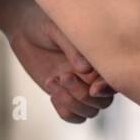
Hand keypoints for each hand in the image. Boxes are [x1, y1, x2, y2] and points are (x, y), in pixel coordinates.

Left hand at [7, 3, 114, 122]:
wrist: (25, 28)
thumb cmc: (46, 23)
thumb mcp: (59, 29)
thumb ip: (74, 48)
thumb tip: (86, 69)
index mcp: (101, 58)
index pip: (115, 79)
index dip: (108, 88)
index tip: (93, 88)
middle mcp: (94, 75)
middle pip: (103, 101)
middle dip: (83, 94)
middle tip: (63, 76)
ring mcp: (80, 88)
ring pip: (90, 111)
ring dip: (72, 102)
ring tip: (52, 80)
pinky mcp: (63, 96)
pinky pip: (73, 116)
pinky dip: (65, 110)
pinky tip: (52, 92)